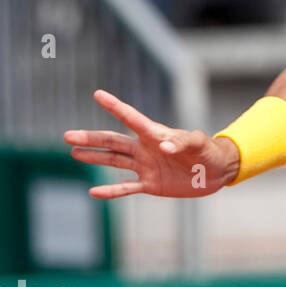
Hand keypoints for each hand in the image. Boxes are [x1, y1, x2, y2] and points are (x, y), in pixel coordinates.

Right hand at [63, 89, 239, 198]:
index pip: (131, 118)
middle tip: (67, 135)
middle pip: (113, 141)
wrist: (217, 171)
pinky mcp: (151, 184)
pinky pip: (127, 187)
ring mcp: (146, 166)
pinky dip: (111, 191)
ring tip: (74, 152)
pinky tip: (94, 193)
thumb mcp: (199, 143)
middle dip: (91, 138)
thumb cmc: (208, 151)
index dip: (115, 107)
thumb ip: (183, 143)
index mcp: (156, 134)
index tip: (98, 94)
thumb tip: (164, 147)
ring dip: (95, 157)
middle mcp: (146, 149)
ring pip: (114, 160)